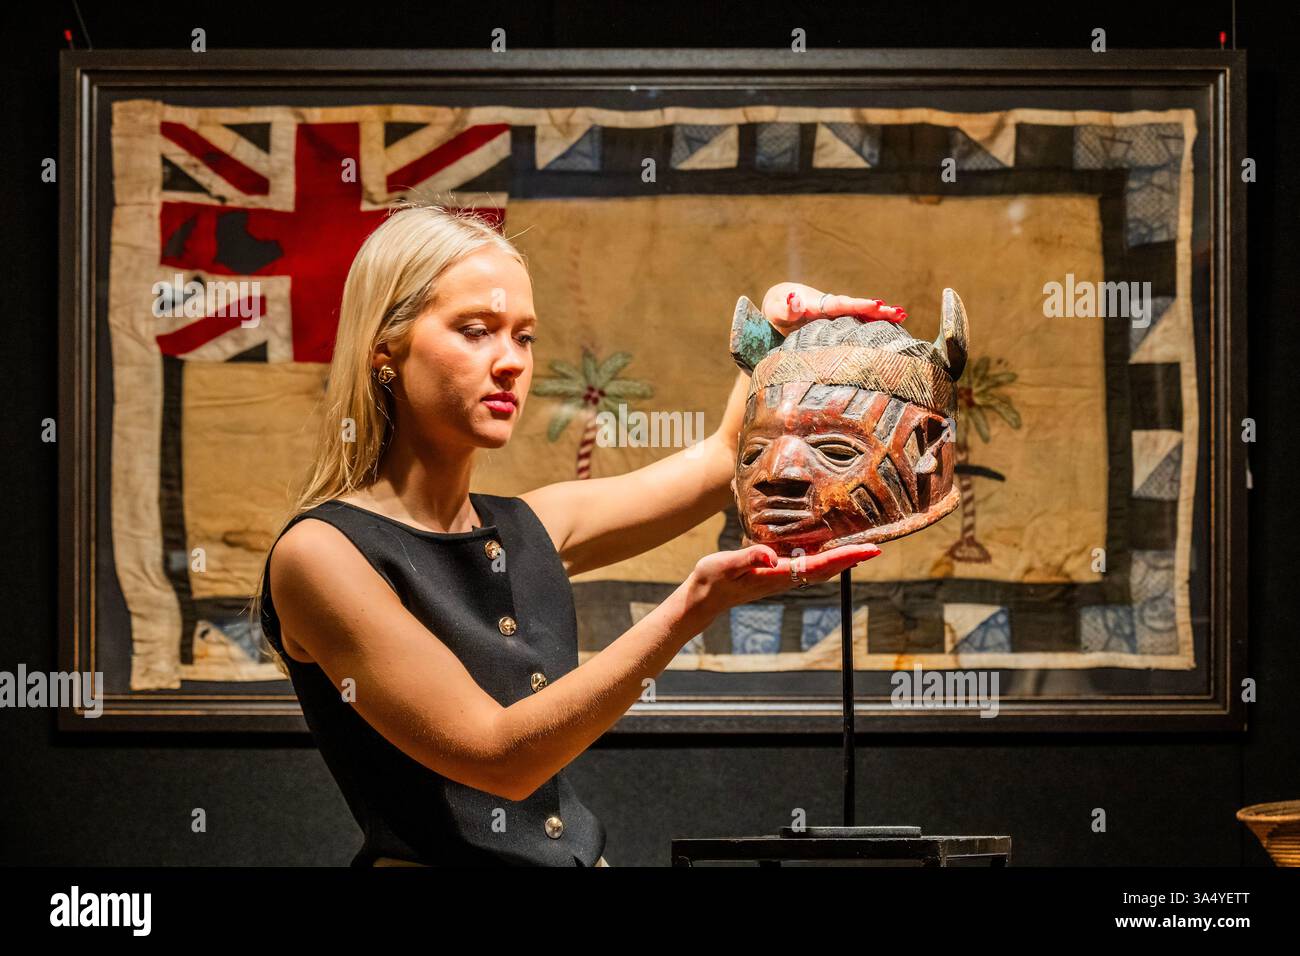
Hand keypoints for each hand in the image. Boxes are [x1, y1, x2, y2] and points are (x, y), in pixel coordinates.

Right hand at [685, 542, 881, 620]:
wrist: (704, 599)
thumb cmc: (712, 579)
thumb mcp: (725, 564)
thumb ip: (748, 557)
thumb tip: (771, 556)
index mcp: (778, 574)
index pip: (819, 565)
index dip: (845, 557)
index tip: (868, 550)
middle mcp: (786, 578)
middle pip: (828, 569)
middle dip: (852, 558)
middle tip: (877, 547)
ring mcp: (783, 579)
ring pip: (822, 570)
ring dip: (843, 560)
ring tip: (862, 549)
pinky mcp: (777, 576)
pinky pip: (810, 568)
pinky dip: (827, 560)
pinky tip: (831, 552)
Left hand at [760, 282, 906, 336]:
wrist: (782, 303)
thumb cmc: (777, 309)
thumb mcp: (776, 310)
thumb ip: (786, 308)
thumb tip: (795, 300)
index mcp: (818, 305)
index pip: (840, 305)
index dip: (858, 306)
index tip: (876, 304)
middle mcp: (831, 307)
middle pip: (856, 308)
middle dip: (876, 310)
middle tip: (896, 311)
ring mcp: (837, 314)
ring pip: (861, 313)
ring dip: (881, 314)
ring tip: (902, 315)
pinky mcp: (839, 321)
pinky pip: (860, 321)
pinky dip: (876, 321)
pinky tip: (896, 322)